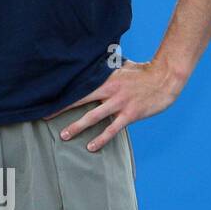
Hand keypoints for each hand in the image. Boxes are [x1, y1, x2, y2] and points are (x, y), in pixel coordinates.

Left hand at [47, 57, 183, 151]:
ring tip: (63, 136)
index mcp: (105, 79)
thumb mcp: (122, 66)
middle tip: (45, 117)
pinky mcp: (130, 115)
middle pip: (80, 100)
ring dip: (77, 127)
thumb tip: (95, 62)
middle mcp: (109, 91)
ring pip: (93, 117)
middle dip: (61, 110)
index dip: (63, 93)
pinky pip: (112, 130)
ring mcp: (119, 103)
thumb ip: (108, 67)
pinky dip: (101, 139)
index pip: (79, 86)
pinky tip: (91, 147)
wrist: (165, 78)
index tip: (48, 98)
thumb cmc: (143, 71)